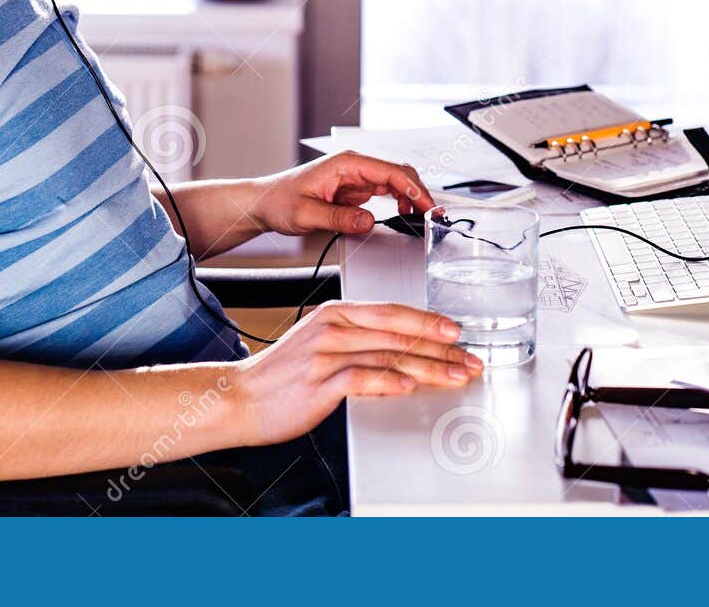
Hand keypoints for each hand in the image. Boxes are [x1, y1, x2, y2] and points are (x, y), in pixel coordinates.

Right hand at [228, 301, 482, 445]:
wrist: (239, 396)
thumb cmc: (280, 375)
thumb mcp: (319, 343)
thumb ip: (357, 342)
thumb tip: (401, 354)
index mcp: (335, 313)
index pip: (392, 312)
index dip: (429, 321)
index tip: (457, 331)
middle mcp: (332, 328)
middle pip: (398, 334)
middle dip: (441, 348)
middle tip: (470, 359)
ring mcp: (325, 355)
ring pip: (388, 356)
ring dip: (429, 368)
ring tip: (456, 376)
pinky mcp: (318, 383)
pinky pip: (361, 378)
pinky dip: (389, 382)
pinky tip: (410, 387)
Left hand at [249, 150, 432, 237]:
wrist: (265, 202)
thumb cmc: (280, 201)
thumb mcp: (306, 215)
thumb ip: (339, 218)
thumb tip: (369, 221)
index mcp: (346, 164)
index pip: (389, 172)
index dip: (413, 188)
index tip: (426, 206)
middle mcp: (354, 166)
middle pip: (398, 173)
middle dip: (418, 192)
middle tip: (433, 215)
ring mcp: (356, 177)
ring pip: (395, 181)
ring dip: (411, 197)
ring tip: (422, 217)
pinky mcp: (355, 189)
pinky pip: (385, 191)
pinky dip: (399, 201)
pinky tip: (404, 214)